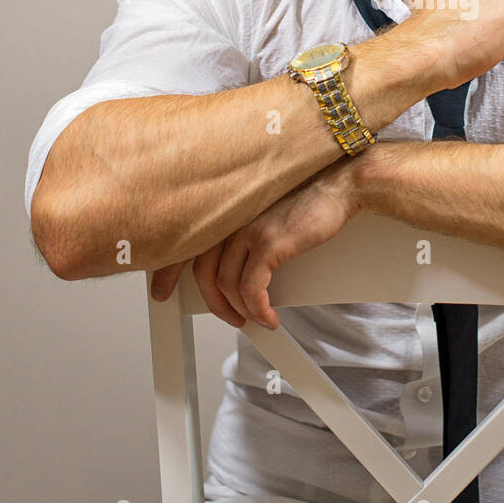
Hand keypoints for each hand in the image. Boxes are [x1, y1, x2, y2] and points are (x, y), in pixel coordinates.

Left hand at [148, 159, 359, 329]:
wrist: (341, 183)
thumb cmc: (309, 196)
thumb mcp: (266, 211)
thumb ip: (245, 231)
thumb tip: (237, 266)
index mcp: (226, 207)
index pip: (185, 243)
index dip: (168, 271)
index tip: (162, 290)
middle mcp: (231, 217)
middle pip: (202, 270)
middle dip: (210, 302)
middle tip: (225, 317)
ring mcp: (248, 229)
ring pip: (226, 284)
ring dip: (239, 310)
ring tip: (254, 319)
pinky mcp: (270, 242)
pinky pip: (252, 288)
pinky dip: (258, 309)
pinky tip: (267, 316)